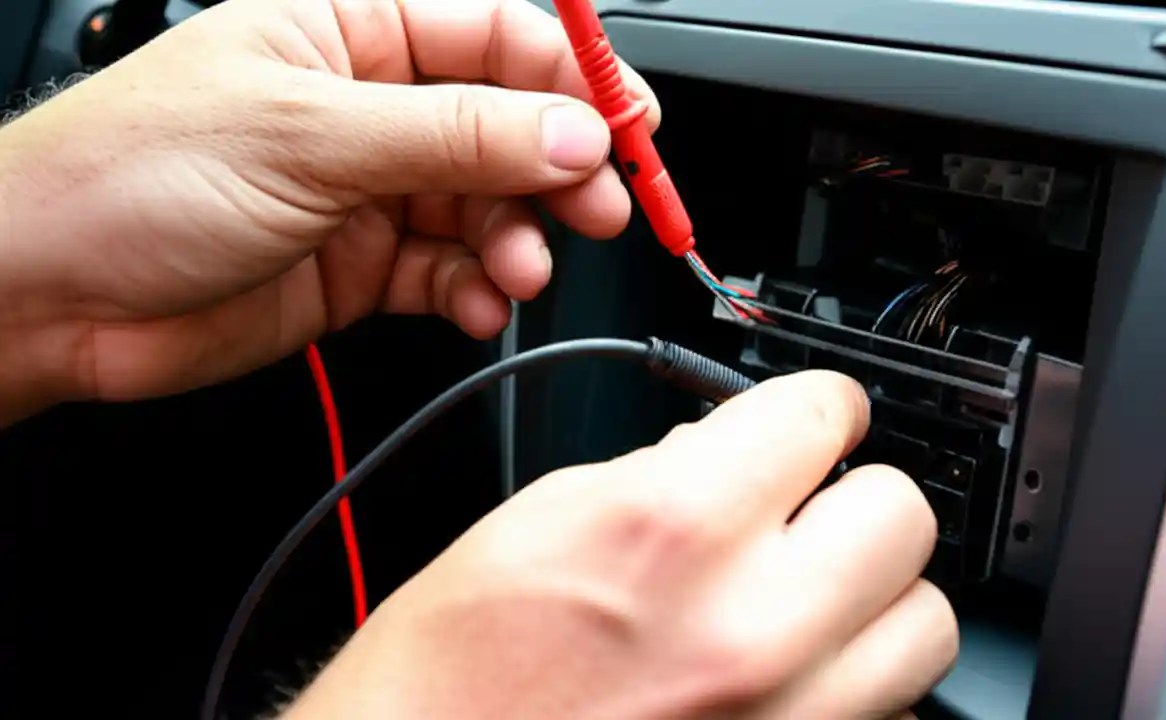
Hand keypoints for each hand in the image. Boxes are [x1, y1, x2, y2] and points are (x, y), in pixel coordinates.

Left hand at [0, 0, 658, 422]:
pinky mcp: (363, 264)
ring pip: (488, 204)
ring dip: (517, 240)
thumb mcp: (311, 137)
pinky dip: (475, 289)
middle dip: (559, 167)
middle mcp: (369, 104)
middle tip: (595, 207)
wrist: (52, 296)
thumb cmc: (130, 177)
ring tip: (517, 269)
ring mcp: (369, 187)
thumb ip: (453, 135)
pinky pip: (451, 269)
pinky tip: (475, 302)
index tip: (625, 127)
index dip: (571, 79)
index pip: (495, 35)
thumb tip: (568, 131)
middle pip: (507, 123)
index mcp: (351, 29)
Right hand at [282, 372, 957, 719]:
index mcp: (671, 526)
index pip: (821, 413)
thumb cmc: (450, 671)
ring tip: (811, 594)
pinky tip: (790, 672)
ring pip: (924, 622)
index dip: (817, 404)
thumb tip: (742, 449)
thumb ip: (669, 469)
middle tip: (806, 504)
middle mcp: (750, 625)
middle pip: (900, 513)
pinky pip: (893, 711)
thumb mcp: (543, 515)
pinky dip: (857, 682)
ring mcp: (789, 717)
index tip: (813, 417)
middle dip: (855, 493)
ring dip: (874, 594)